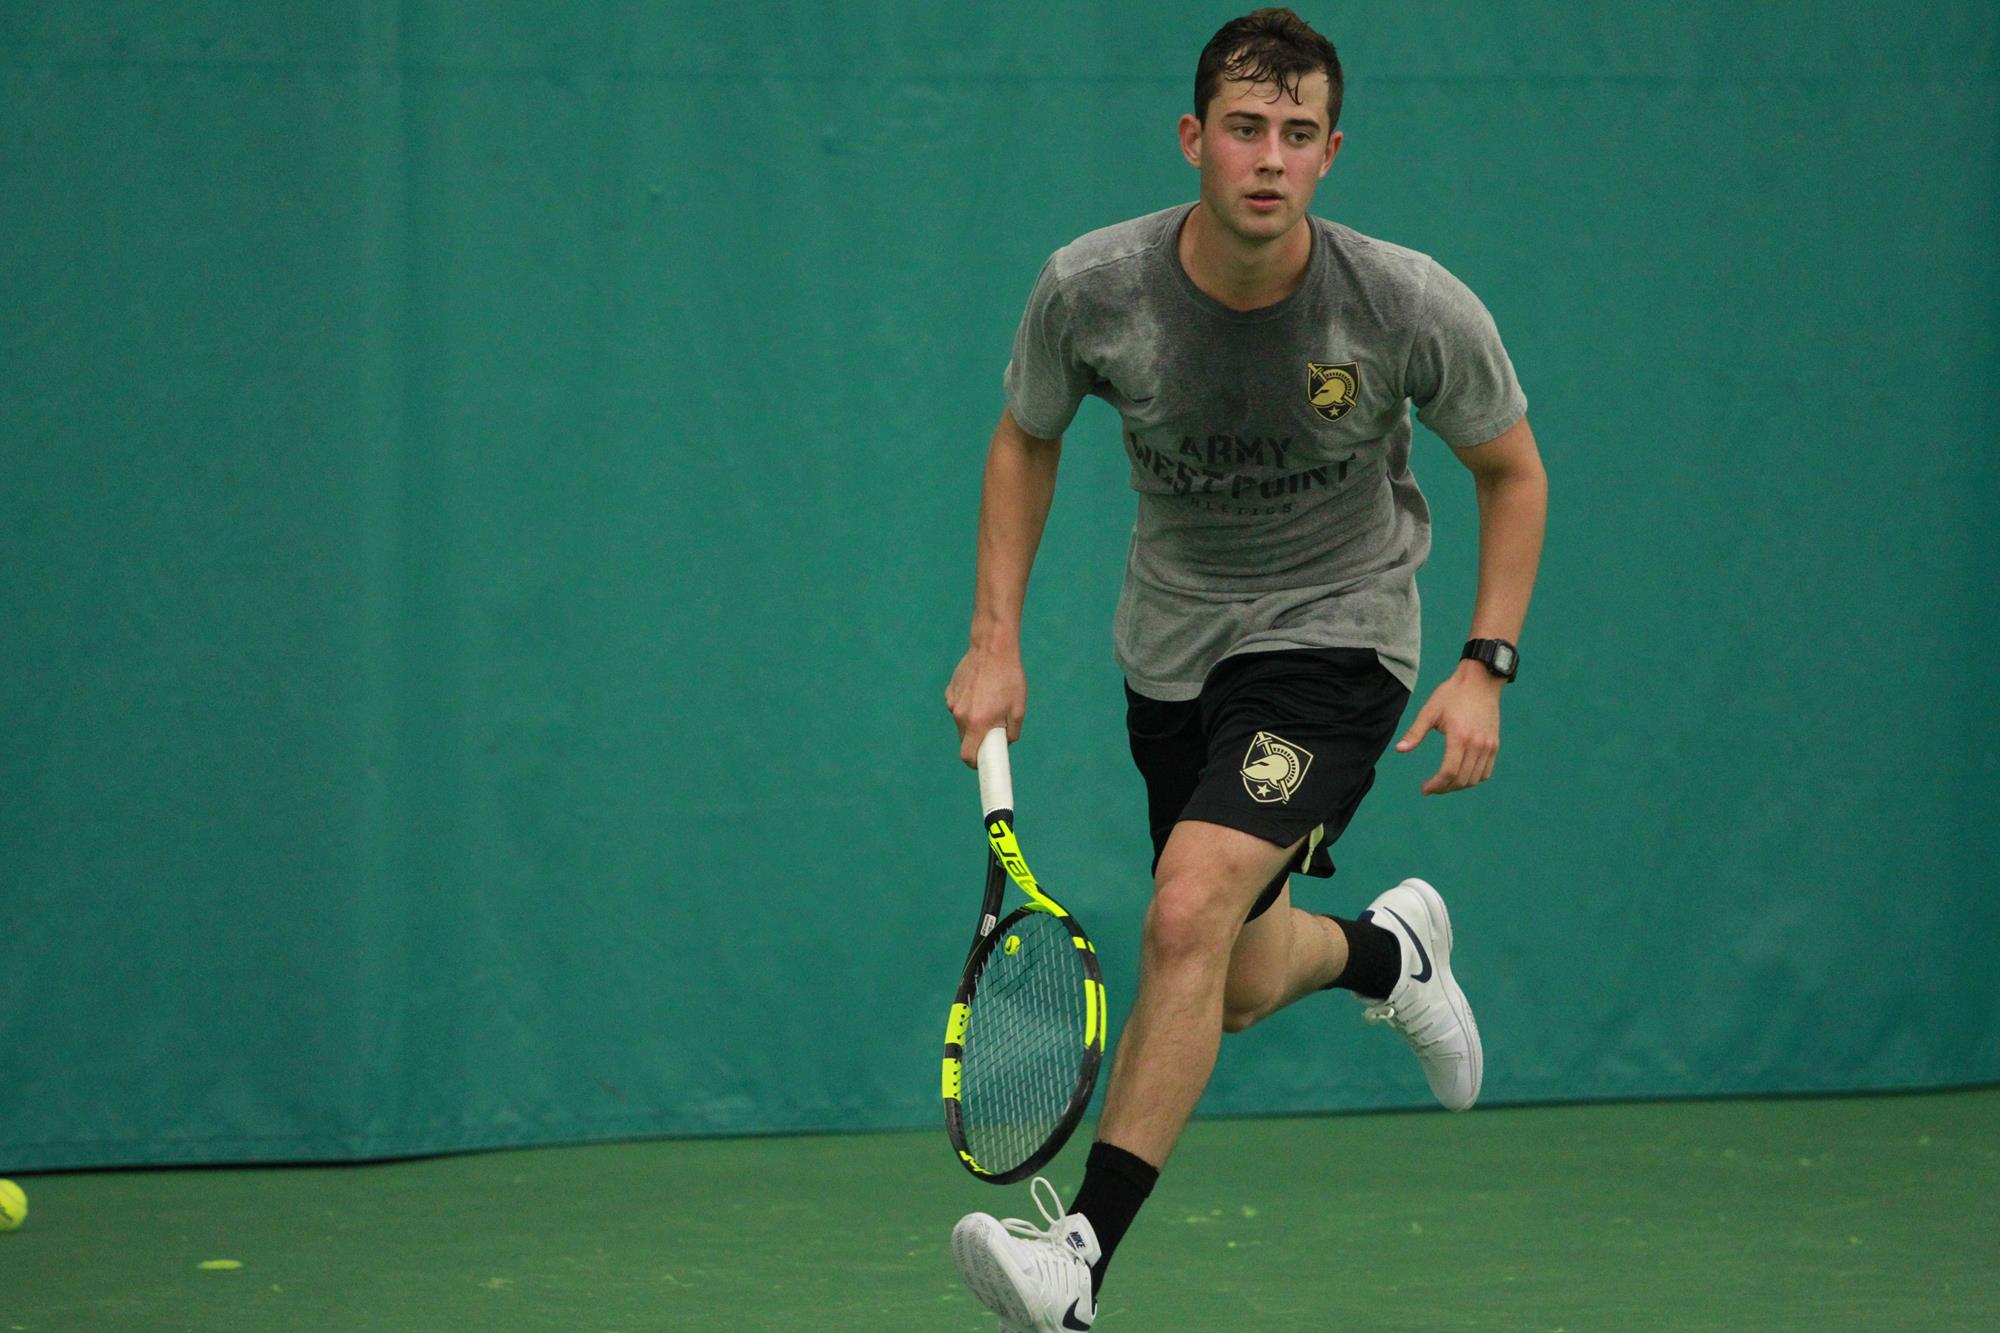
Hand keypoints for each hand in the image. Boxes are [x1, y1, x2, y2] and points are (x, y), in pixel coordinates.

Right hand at [944, 645, 1026, 766]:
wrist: (992, 647)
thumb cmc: (1009, 678)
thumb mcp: (1018, 709)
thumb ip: (1011, 732)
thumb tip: (1005, 742)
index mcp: (977, 723)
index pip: (968, 756)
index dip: (976, 764)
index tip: (983, 764)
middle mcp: (960, 716)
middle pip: (965, 739)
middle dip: (978, 739)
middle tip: (994, 727)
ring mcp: (953, 702)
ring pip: (962, 722)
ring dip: (973, 720)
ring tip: (989, 701)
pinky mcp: (950, 691)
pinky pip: (958, 706)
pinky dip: (968, 705)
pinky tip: (980, 689)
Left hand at [1395, 661, 1502, 795]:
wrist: (1480, 681)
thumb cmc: (1452, 694)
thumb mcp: (1430, 711)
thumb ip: (1415, 732)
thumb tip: (1399, 749)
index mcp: (1459, 737)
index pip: (1449, 772)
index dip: (1436, 785)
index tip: (1424, 788)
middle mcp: (1477, 745)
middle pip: (1462, 780)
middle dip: (1444, 788)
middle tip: (1431, 787)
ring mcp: (1488, 746)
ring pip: (1475, 779)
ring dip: (1458, 786)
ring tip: (1444, 783)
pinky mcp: (1494, 745)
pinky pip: (1486, 772)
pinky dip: (1473, 779)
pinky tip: (1460, 775)